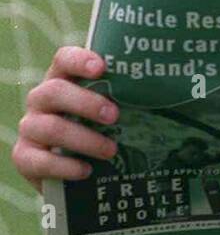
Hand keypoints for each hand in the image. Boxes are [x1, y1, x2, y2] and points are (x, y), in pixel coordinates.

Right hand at [12, 47, 118, 192]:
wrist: (74, 175)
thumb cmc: (99, 133)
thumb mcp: (111, 115)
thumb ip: (127, 102)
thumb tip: (180, 98)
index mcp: (63, 81)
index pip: (63, 60)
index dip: (79, 60)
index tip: (102, 68)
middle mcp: (41, 100)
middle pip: (54, 91)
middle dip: (86, 103)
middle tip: (115, 116)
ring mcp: (30, 128)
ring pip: (50, 127)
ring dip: (84, 139)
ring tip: (111, 151)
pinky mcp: (24, 157)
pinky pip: (39, 160)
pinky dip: (65, 166)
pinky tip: (86, 171)